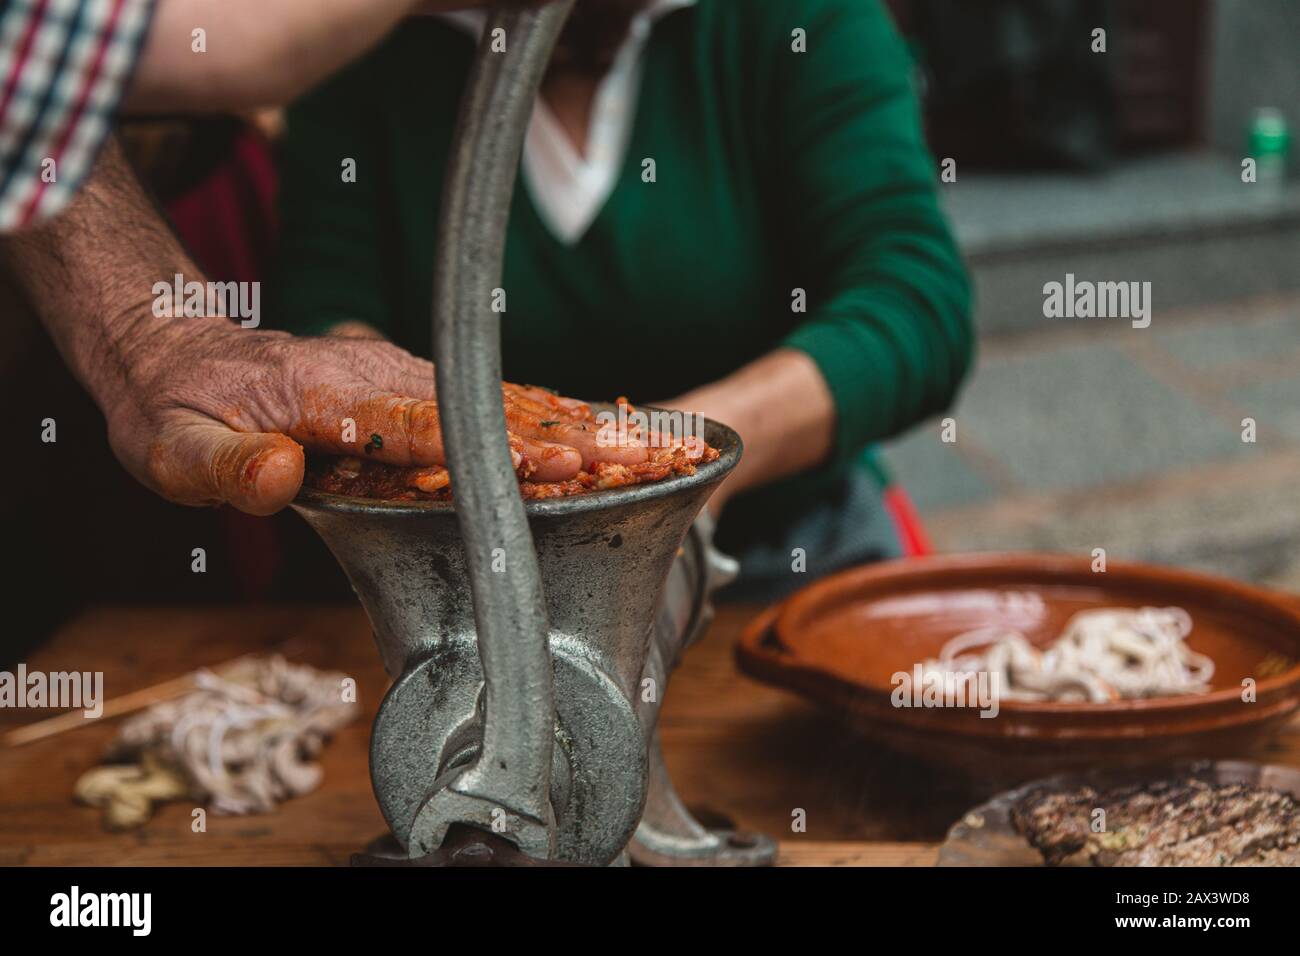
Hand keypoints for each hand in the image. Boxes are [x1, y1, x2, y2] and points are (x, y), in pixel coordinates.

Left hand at [102, 321, 648, 515]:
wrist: (181, 352)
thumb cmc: (178, 406)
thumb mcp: (169, 448)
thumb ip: (222, 466)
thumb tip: (276, 475)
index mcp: (329, 392)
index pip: (425, 423)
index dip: (495, 448)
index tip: (561, 464)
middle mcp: (380, 371)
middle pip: (490, 406)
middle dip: (574, 434)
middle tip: (647, 457)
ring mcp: (402, 373)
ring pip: (505, 398)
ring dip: (581, 424)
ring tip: (652, 448)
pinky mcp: (415, 384)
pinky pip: (493, 400)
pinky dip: (554, 416)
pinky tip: (600, 435)